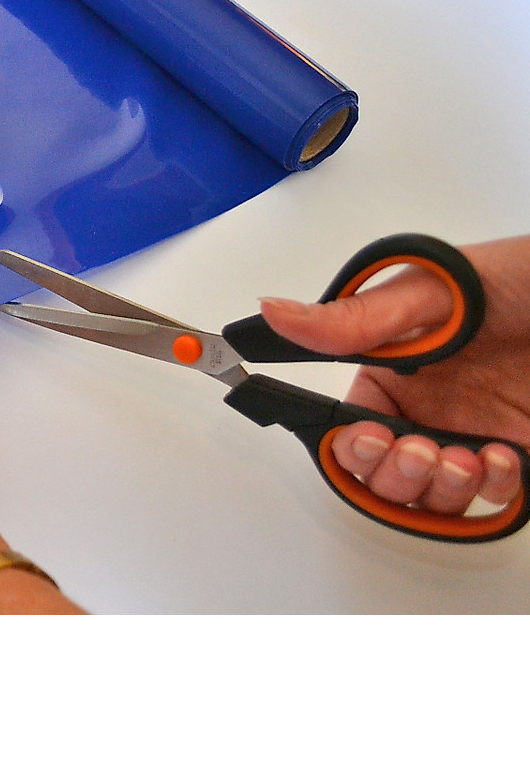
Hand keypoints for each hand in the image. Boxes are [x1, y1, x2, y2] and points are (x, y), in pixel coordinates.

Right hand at [260, 235, 529, 515]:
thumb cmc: (521, 280)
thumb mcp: (431, 293)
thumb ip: (353, 318)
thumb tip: (274, 312)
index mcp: (391, 368)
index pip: (347, 425)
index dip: (350, 445)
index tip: (371, 437)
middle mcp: (427, 406)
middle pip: (383, 472)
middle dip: (396, 474)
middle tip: (423, 451)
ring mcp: (471, 432)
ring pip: (431, 495)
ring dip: (442, 489)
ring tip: (466, 456)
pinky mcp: (515, 454)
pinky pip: (488, 498)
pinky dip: (490, 491)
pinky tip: (500, 458)